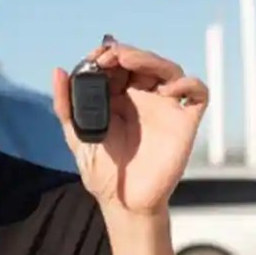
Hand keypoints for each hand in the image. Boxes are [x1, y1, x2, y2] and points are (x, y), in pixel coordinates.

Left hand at [52, 37, 208, 215]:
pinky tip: (166, 90)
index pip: (117, 65)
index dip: (108, 56)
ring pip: (168, 70)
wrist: (123, 200)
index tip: (95, 57)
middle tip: (111, 57)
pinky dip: (188, 84)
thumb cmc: (101, 168)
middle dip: (127, 54)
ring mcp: (165, 108)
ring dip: (150, 60)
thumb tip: (57, 70)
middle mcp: (143, 98)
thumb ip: (65, 104)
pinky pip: (198, 93)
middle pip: (143, 62)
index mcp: (117, 98)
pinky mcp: (185, 122)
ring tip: (129, 61)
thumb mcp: (75, 134)